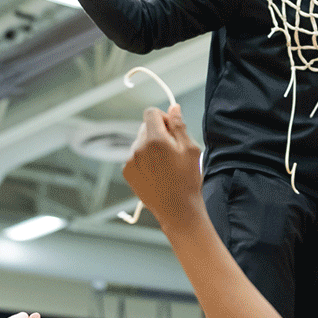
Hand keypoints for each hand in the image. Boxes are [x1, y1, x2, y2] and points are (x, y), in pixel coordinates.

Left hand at [123, 105, 205, 232]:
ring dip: (151, 146)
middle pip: (145, 127)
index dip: (163, 117)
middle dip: (158, 132)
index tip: (172, 128)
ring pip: (140, 142)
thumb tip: (173, 108)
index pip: (151, 113)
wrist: (177, 210)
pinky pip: (135, 156)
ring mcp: (130, 161)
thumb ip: (179, 125)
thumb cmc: (187, 180)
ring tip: (165, 165)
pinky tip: (157, 173)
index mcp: (154, 139)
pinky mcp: (127, 172)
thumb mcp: (190, 149)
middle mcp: (138, 148)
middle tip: (173, 150)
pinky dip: (144, 159)